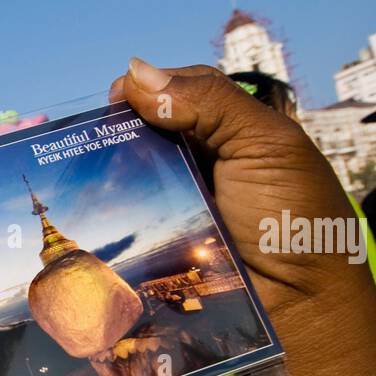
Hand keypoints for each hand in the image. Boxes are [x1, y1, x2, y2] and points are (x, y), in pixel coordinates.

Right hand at [108, 60, 370, 333]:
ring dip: (106, 172)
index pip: (183, 91)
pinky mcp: (164, 247)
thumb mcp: (264, 144)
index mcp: (237, 131)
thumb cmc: (295, 218)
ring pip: (133, 177)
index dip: (149, 87)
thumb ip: (209, 101)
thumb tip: (134, 71)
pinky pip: (128, 225)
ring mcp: (182, 206)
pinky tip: (83, 209)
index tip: (116, 98)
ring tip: (75, 170)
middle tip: (90, 136)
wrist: (300, 305)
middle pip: (151, 132)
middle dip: (120, 129)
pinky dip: (106, 216)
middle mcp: (207, 164)